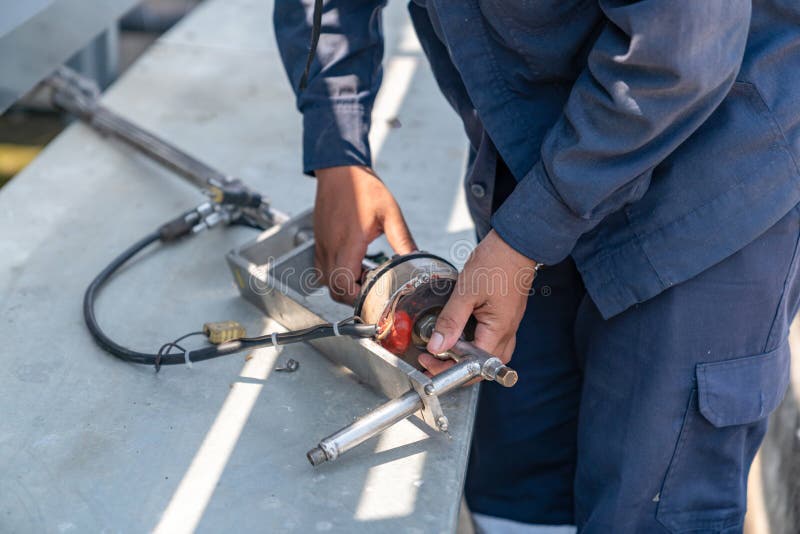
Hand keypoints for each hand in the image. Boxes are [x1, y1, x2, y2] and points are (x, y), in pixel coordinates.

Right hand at [314, 165, 415, 302]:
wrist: (340, 169)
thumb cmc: (363, 187)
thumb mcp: (390, 214)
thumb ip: (403, 239)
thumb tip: (416, 258)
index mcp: (349, 243)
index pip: (344, 284)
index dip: (357, 297)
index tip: (374, 295)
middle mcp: (331, 247)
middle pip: (333, 289)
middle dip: (352, 296)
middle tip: (372, 289)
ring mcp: (322, 245)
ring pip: (325, 281)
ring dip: (343, 286)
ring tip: (364, 277)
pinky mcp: (319, 241)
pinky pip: (321, 268)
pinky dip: (335, 274)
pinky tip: (353, 265)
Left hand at [420, 230, 537, 374]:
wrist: (515, 243)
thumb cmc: (496, 262)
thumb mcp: (466, 291)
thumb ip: (451, 321)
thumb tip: (437, 347)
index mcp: (499, 329)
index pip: (473, 366)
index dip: (448, 368)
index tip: (428, 361)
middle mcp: (507, 332)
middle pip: (482, 366)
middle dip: (456, 368)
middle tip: (432, 359)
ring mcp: (508, 325)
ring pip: (487, 354)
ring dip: (465, 357)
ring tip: (442, 350)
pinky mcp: (505, 317)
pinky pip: (490, 339)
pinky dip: (473, 343)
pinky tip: (459, 335)